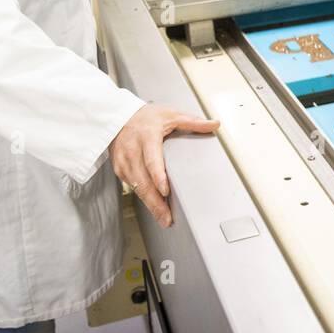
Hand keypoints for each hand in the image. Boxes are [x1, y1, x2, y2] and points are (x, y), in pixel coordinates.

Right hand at [110, 103, 219, 226]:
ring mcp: (124, 161)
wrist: (119, 117)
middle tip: (167, 216)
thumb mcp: (170, 115)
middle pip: (143, 180)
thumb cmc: (146, 117)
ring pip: (136, 187)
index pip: (151, 159)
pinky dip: (143, 197)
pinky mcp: (119, 169)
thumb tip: (214, 124)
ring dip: (150, 204)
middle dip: (155, 201)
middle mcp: (132, 150)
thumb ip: (193, 122)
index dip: (157, 176)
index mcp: (146, 136)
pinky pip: (132, 186)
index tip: (165, 190)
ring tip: (163, 218)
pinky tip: (154, 207)